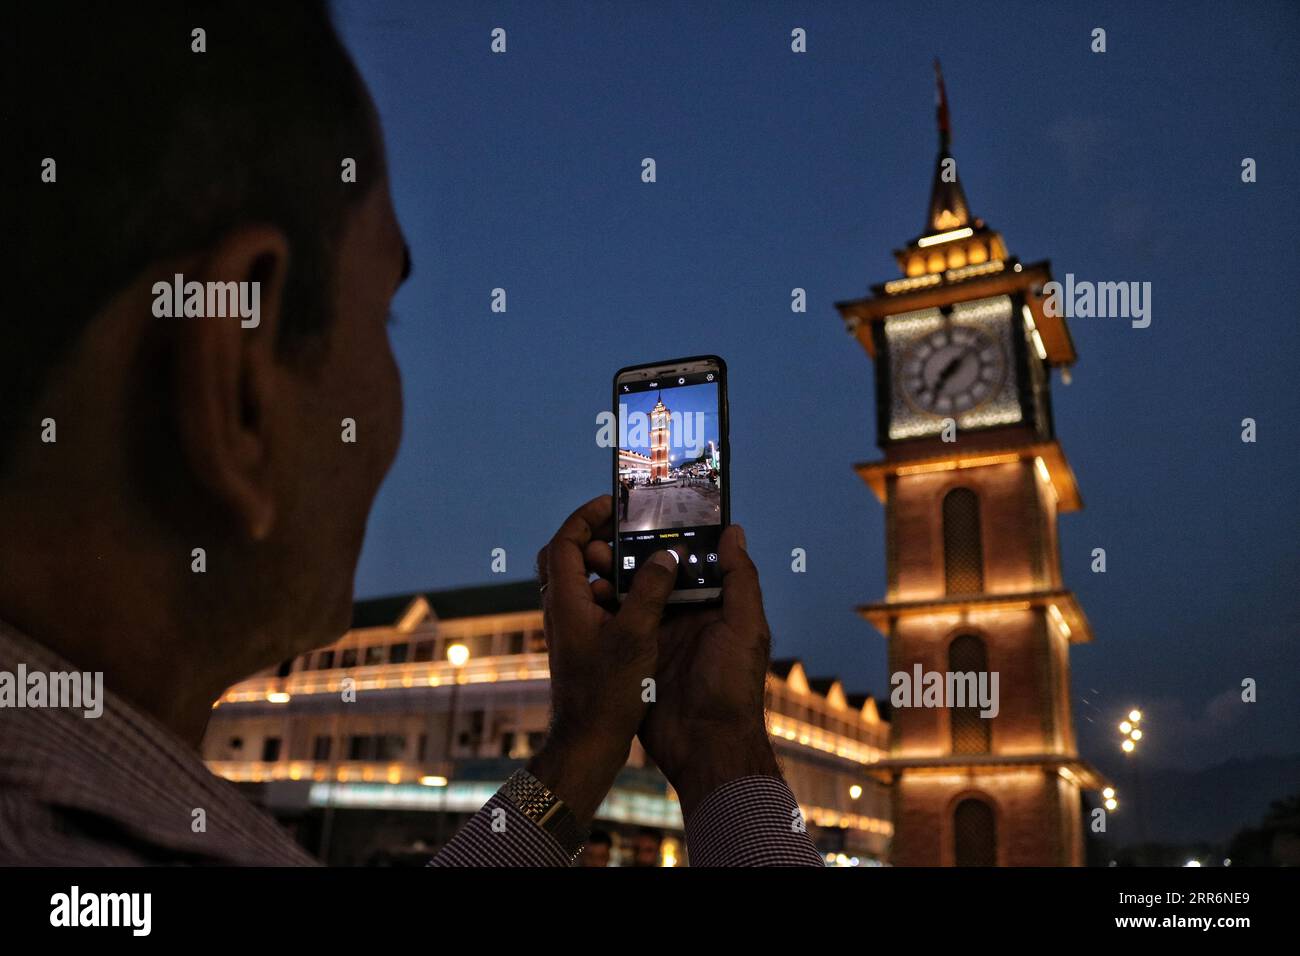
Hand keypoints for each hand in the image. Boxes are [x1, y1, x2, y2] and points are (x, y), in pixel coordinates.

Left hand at [529, 495, 677, 824]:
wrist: (587, 743)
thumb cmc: (606, 693)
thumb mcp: (635, 636)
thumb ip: (650, 590)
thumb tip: (665, 555)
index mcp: (566, 601)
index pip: (565, 542)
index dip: (586, 517)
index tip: (613, 505)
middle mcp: (562, 610)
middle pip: (570, 556)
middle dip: (600, 538)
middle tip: (632, 531)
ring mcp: (571, 628)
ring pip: (585, 581)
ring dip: (613, 567)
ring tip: (647, 564)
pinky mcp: (583, 644)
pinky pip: (596, 604)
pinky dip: (618, 593)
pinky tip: (647, 601)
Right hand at [581, 521, 781, 818]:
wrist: (706, 746)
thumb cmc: (733, 686)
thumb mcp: (745, 628)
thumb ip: (740, 579)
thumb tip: (733, 530)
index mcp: (712, 607)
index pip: (691, 562)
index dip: (670, 538)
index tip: (646, 512)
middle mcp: (683, 617)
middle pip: (654, 575)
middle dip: (630, 554)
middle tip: (601, 532)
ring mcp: (656, 638)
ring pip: (630, 597)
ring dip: (610, 578)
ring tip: (586, 556)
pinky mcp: (634, 659)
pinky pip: (616, 628)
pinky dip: (600, 611)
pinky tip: (581, 592)